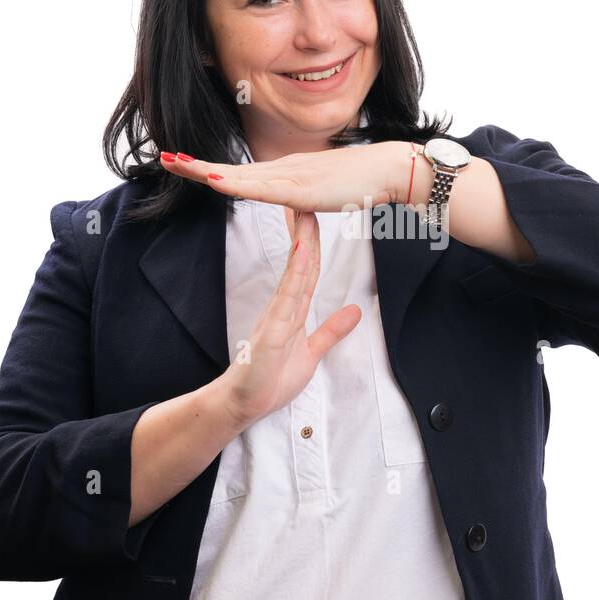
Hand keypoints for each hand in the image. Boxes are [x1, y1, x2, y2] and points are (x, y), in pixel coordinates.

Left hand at [160, 141, 412, 211]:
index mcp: (288, 170)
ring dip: (207, 170)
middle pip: (232, 169)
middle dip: (196, 164)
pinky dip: (236, 184)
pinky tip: (215, 180)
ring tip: (177, 163)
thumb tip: (296, 210)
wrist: (390, 170)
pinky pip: (262, 188)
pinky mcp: (302, 189)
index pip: (242, 171)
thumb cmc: (364, 181)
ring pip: (240, 175)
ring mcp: (292, 176)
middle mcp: (284, 168)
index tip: (185, 163)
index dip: (211, 167)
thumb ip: (307, 198)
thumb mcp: (325, 192)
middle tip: (165, 157)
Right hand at [215, 209, 361, 425]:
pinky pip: (287, 295)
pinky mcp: (271, 329)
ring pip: (294, 271)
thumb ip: (331, 331)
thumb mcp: (311, 352)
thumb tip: (355, 312)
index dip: (316, 242)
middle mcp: (284, 306)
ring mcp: (277, 315)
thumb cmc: (269, 379)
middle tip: (309, 195)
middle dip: (307, 230)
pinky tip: (303, 251)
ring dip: (302, 241)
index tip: (317, 214)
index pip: (309, 269)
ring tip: (306, 212)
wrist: (243, 404)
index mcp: (293, 310)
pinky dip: (296, 272)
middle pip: (302, 262)